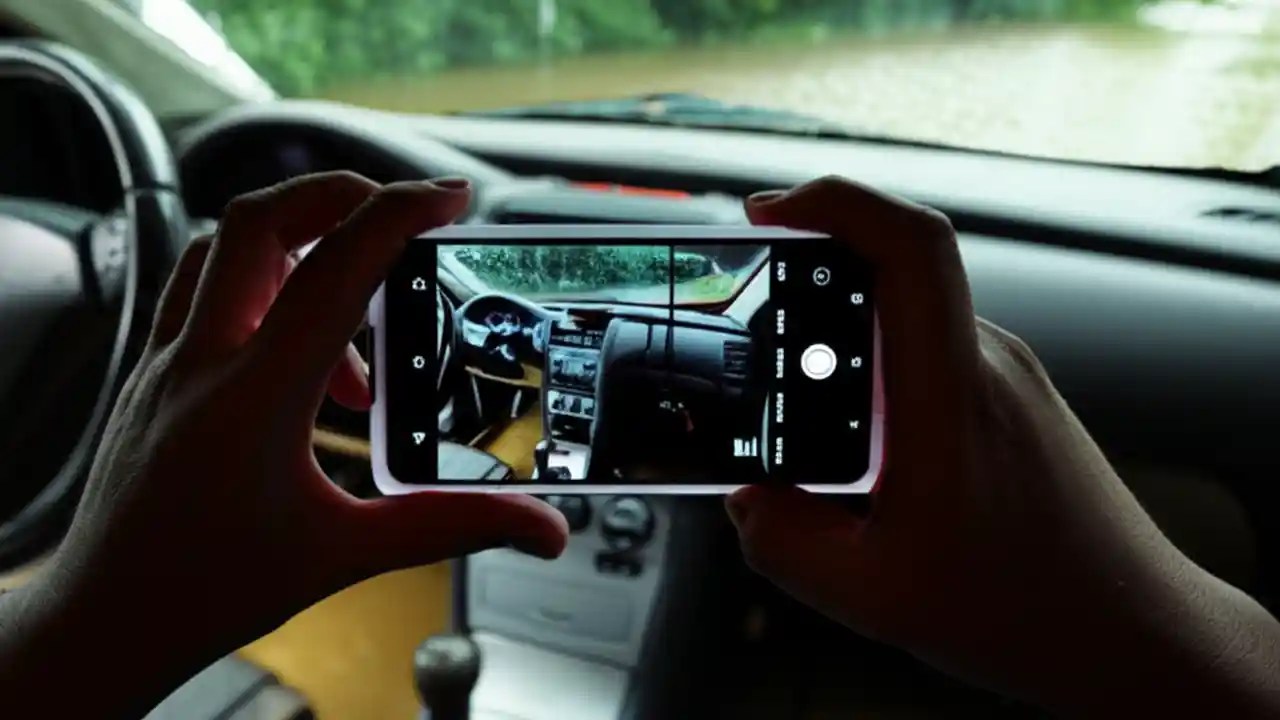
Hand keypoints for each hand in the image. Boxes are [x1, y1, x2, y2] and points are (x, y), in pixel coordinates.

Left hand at [13, 173, 566, 716]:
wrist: (104, 624)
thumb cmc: (204, 592)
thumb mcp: (345, 554)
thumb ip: (451, 527)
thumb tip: (538, 527)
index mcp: (254, 399)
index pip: (336, 272)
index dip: (400, 216)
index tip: (449, 198)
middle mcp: (200, 364)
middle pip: (258, 222)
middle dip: (338, 195)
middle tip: (398, 213)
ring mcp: (163, 364)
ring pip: (218, 248)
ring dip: (293, 240)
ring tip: (354, 296)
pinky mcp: (148, 378)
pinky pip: (198, 292)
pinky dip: (256, 286)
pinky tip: (294, 349)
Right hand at [726, 176, 1278, 715]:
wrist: (1132, 631)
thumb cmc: (1030, 609)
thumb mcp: (877, 596)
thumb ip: (788, 545)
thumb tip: (747, 503)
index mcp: (952, 396)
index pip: (910, 247)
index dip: (836, 202)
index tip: (770, 210)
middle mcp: (988, 365)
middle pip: (896, 266)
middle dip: (813, 265)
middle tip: (754, 299)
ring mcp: (1008, 376)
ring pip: (911, 312)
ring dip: (846, 322)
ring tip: (797, 380)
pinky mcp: (1015, 397)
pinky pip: (931, 348)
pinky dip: (877, 360)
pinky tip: (854, 424)